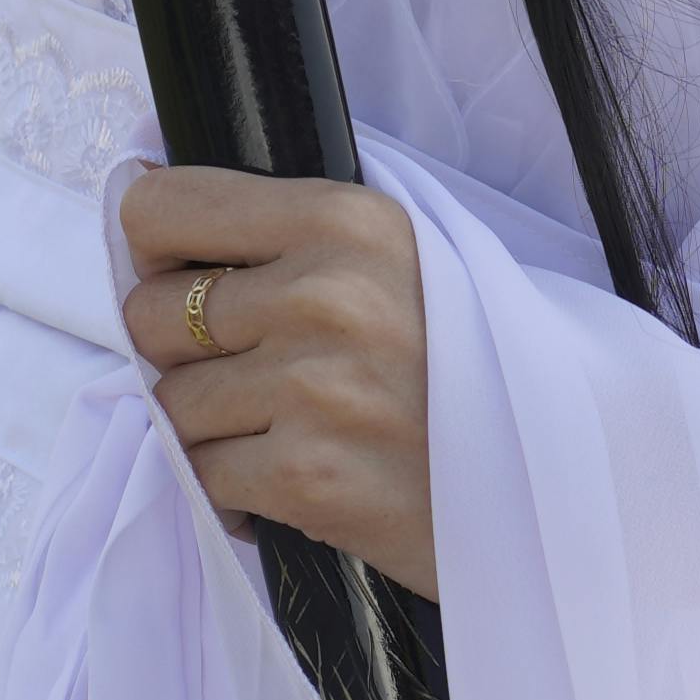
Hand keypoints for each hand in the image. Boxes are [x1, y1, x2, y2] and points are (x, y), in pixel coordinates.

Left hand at [119, 163, 437, 598]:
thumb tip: (146, 219)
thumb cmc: (468, 368)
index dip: (151, 248)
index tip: (175, 272)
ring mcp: (311, 387)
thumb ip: (291, 235)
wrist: (552, 485)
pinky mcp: (305, 476)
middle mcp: (323, 293)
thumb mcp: (402, 258)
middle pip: (148, 314)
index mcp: (345, 219)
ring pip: (169, 404)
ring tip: (287, 430)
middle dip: (181, 351)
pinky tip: (295, 480)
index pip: (164, 209)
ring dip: (212, 428)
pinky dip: (235, 490)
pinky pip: (202, 476)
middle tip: (249, 371)